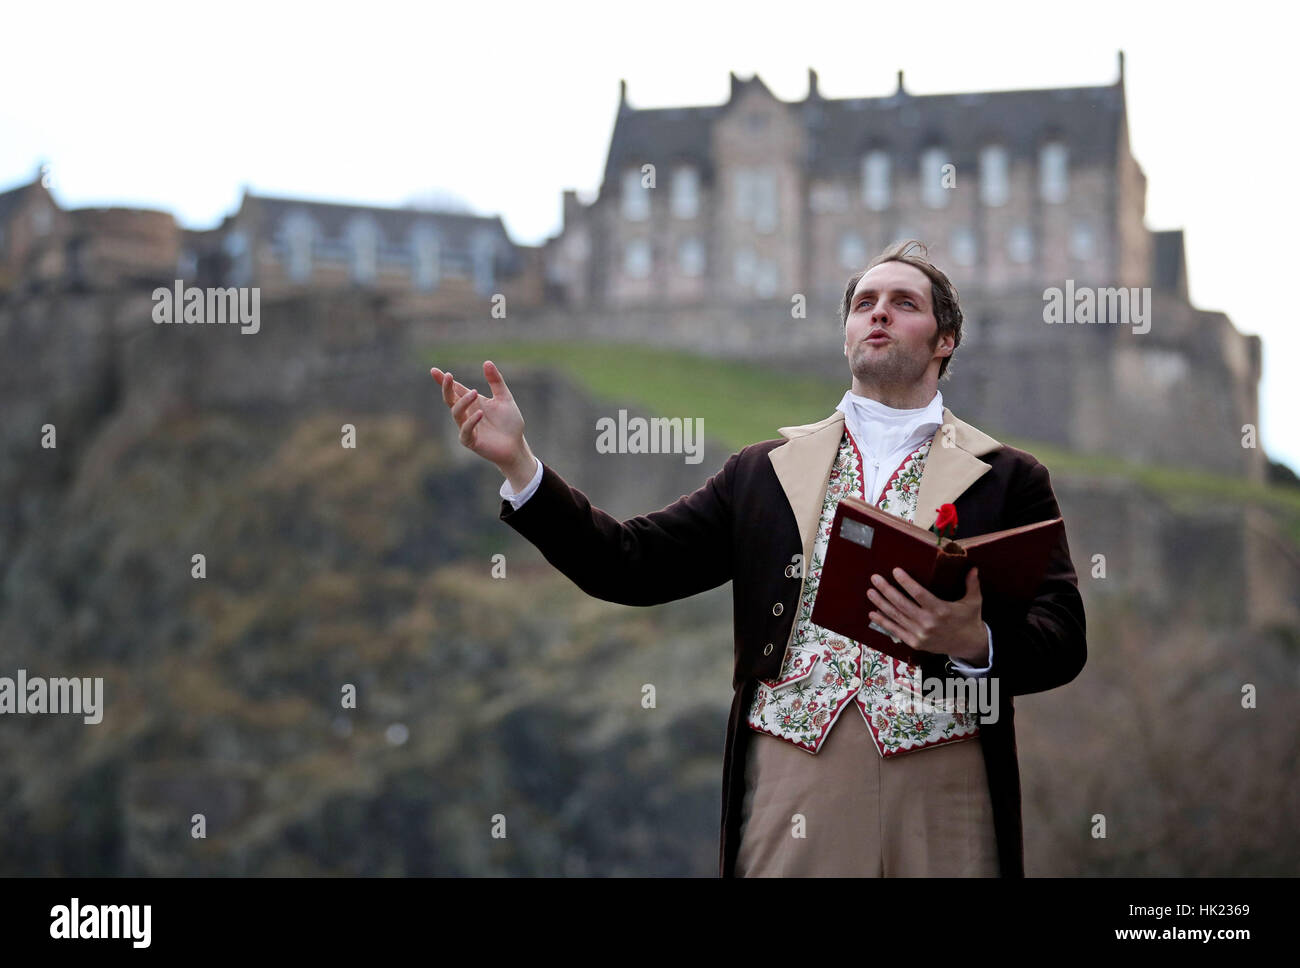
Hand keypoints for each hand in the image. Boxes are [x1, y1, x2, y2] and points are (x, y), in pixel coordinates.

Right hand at [430, 361, 533, 481]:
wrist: (516, 445)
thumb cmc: (509, 423)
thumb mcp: (505, 398)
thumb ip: (496, 381)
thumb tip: (487, 362)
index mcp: (472, 402)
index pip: (455, 389)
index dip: (444, 380)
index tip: (434, 370)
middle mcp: (466, 414)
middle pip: (450, 399)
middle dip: (447, 388)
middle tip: (449, 376)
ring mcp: (467, 427)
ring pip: (456, 413)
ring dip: (463, 401)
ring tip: (475, 393)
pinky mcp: (470, 441)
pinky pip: (466, 430)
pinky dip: (471, 421)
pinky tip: (480, 413)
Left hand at [866, 566, 987, 664]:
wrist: (968, 645)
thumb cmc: (969, 619)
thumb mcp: (974, 601)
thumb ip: (972, 584)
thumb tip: (973, 568)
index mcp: (942, 610)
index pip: (919, 594)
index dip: (906, 582)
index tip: (895, 571)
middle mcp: (929, 623)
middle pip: (902, 604)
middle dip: (886, 590)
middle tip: (875, 578)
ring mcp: (920, 634)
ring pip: (896, 617)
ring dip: (881, 604)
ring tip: (870, 592)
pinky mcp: (916, 643)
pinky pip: (896, 631)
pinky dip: (883, 622)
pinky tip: (873, 613)